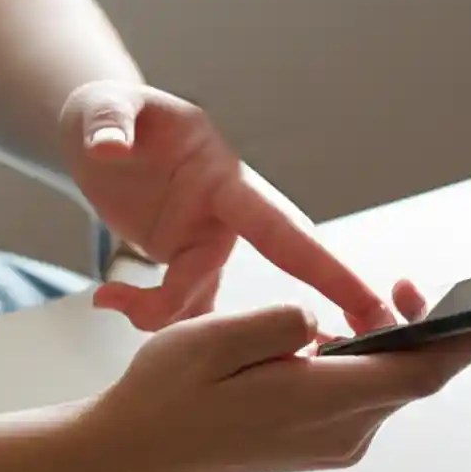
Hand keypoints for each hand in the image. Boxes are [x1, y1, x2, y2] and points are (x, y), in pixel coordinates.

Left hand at [59, 80, 393, 332]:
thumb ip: (109, 125)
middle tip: (311, 363)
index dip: (330, 273)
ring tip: (112, 299)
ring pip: (205, 304)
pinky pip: (179, 306)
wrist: (100, 133)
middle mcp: (228, 218)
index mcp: (227, 180)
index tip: (371, 308)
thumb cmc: (112, 110)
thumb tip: (109, 146)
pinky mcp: (184, 262)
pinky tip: (109, 297)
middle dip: (275, 322)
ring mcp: (207, 242)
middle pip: (248, 280)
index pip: (286, 231)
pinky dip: (145, 312)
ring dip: (162, 314)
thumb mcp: (106, 107)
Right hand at [85, 286, 470, 471]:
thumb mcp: (218, 336)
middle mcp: (342, 432)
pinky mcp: (323, 445)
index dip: (467, 343)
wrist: (137, 450)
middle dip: (425, 330)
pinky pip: (365, 399)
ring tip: (373, 305)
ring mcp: (335, 444)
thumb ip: (285, 321)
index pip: (421, 374)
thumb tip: (325, 322)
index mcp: (322, 402)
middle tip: (406, 285)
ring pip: (389, 387)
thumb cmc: (169, 394)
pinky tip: (342, 339)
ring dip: (392, 346)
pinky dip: (369, 365)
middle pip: (412, 378)